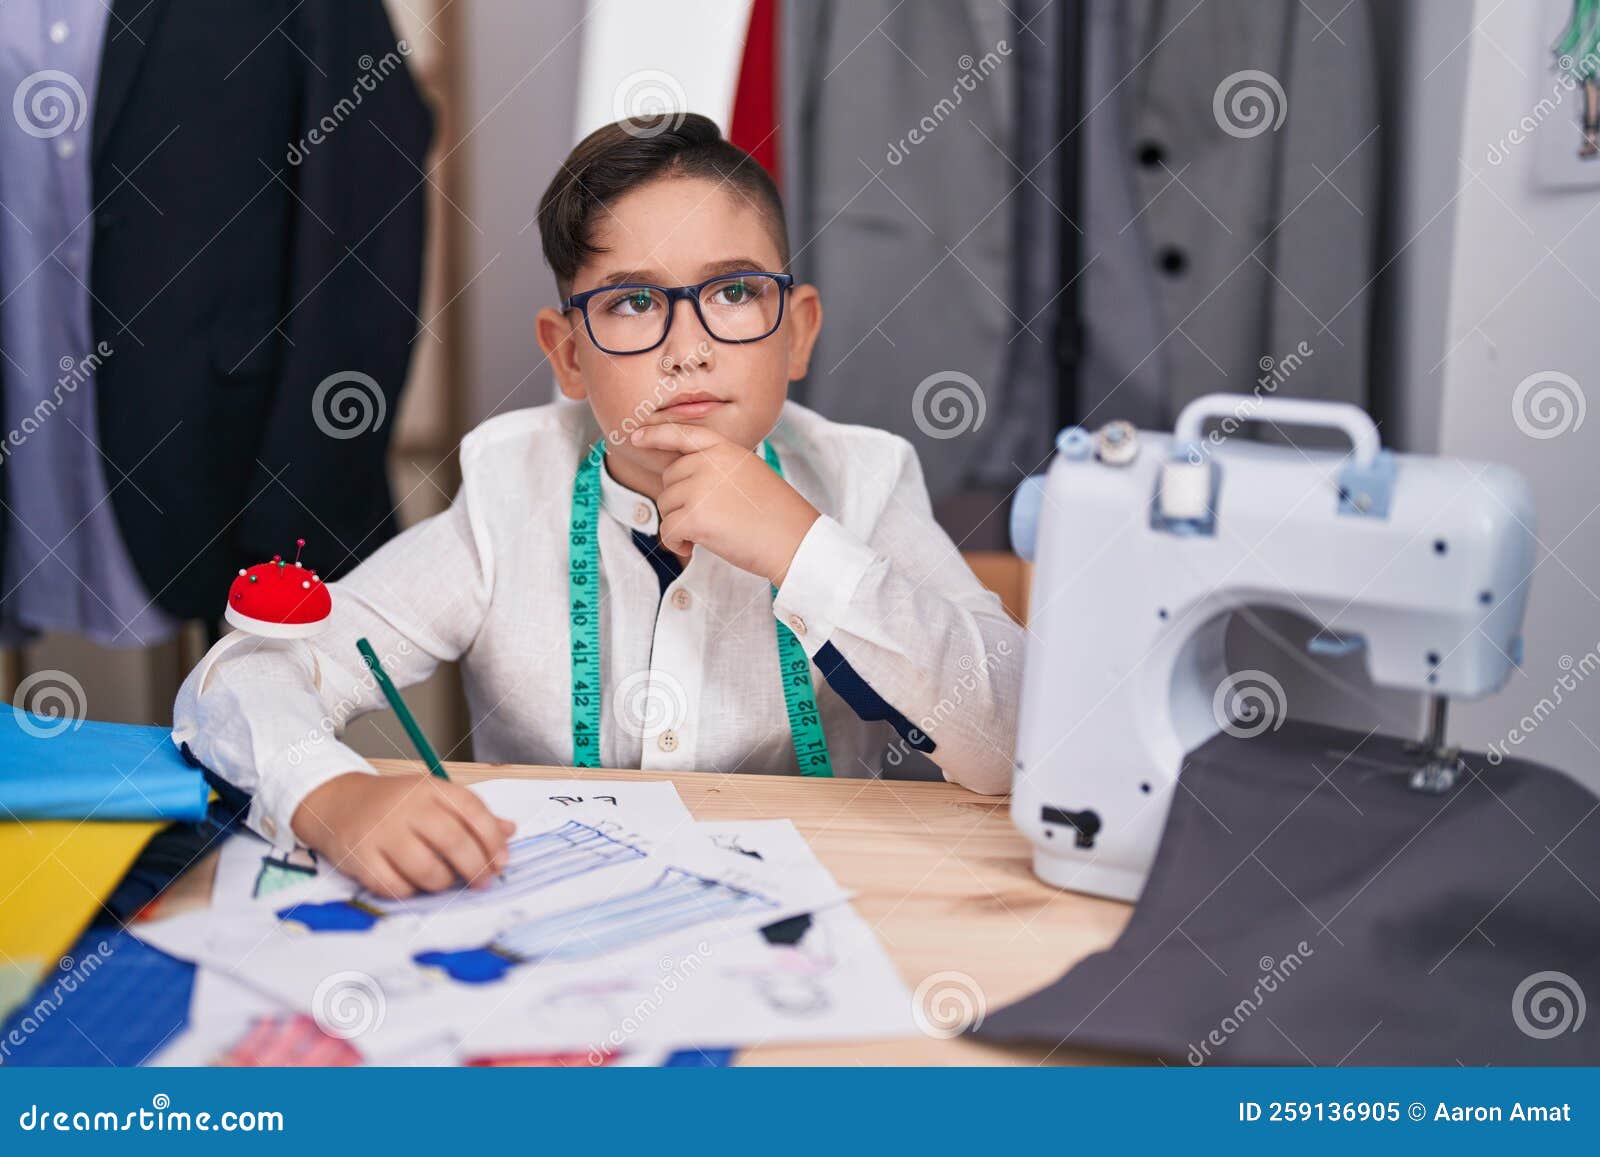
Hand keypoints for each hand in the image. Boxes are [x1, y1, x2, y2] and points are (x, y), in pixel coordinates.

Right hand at [291, 772, 515, 898]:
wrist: (336, 803)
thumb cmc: (394, 804)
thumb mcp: (432, 797)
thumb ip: (470, 814)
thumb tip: (509, 830)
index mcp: (429, 788)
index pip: (471, 810)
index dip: (492, 839)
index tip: (502, 862)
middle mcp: (406, 807)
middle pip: (453, 841)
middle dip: (475, 867)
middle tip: (483, 882)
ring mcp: (381, 833)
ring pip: (426, 869)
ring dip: (443, 883)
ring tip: (446, 882)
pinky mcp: (360, 858)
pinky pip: (396, 887)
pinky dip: (411, 892)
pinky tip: (414, 884)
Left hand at [630, 423, 819, 584]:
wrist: (794, 540)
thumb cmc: (777, 515)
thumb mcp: (750, 474)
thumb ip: (718, 469)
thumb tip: (683, 482)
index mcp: (726, 449)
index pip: (683, 434)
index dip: (656, 434)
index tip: (637, 437)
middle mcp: (709, 463)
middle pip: (670, 480)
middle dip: (680, 502)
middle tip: (708, 520)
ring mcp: (700, 488)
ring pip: (665, 506)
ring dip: (679, 524)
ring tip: (708, 534)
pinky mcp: (694, 517)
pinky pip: (667, 530)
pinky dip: (676, 543)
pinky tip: (695, 548)